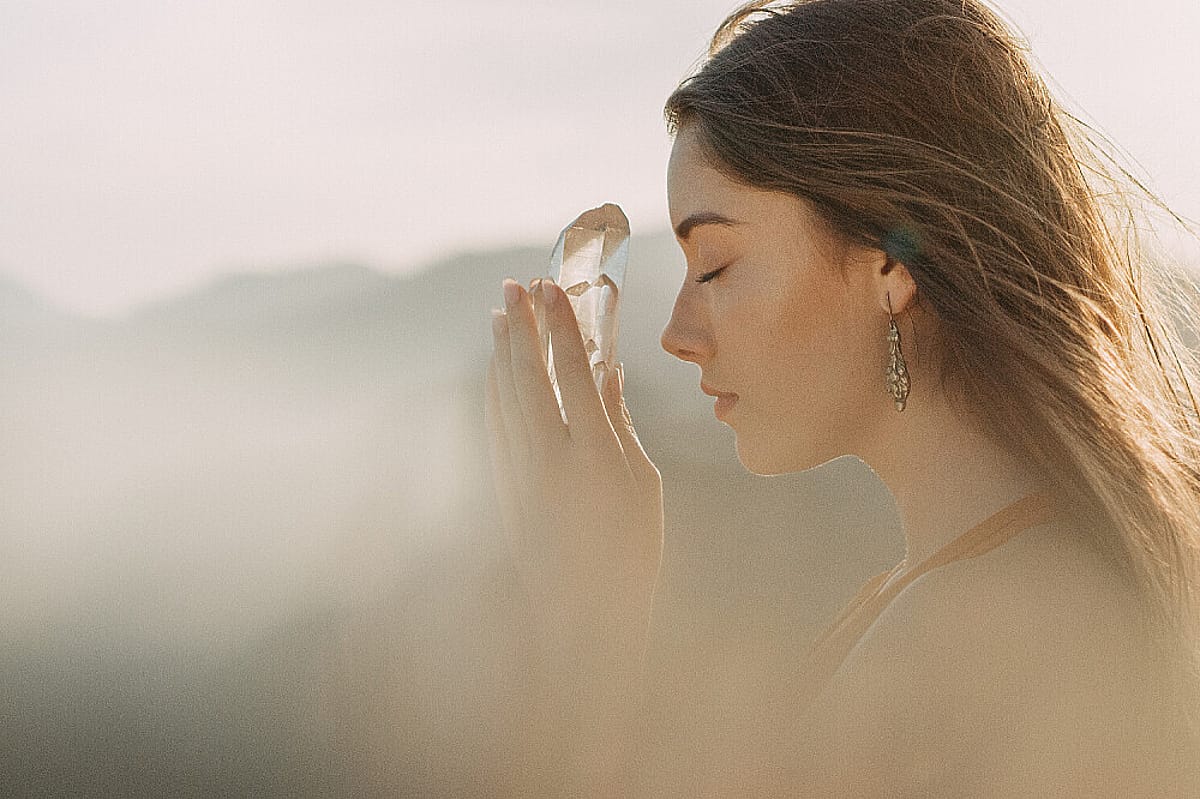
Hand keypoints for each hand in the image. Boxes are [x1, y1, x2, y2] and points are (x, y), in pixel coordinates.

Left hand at [484, 277, 663, 655]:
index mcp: (594, 456)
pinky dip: (492, 390)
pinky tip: (494, 370)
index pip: (572, 373)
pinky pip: (493, 425)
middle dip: (520, 325)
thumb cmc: (630, 550)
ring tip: (500, 314)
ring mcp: (519, 475)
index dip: (561, 326)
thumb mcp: (641, 483)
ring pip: (502, 397)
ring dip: (500, 352)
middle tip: (515, 285)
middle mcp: (549, 460)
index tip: (552, 287)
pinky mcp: (503, 489)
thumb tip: (609, 373)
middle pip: (527, 376)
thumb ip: (619, 423)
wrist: (581, 616)